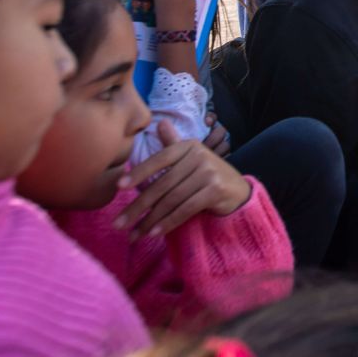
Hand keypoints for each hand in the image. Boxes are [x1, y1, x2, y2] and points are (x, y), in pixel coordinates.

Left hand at [114, 120, 250, 239]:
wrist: (238, 190)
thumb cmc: (207, 174)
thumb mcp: (191, 157)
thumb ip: (173, 145)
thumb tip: (160, 122)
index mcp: (189, 146)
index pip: (159, 159)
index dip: (138, 173)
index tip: (119, 187)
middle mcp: (199, 156)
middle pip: (162, 184)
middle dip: (138, 206)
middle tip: (119, 223)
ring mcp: (209, 173)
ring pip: (172, 200)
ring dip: (150, 220)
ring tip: (134, 234)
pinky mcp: (215, 190)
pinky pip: (185, 209)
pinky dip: (168, 223)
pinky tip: (154, 233)